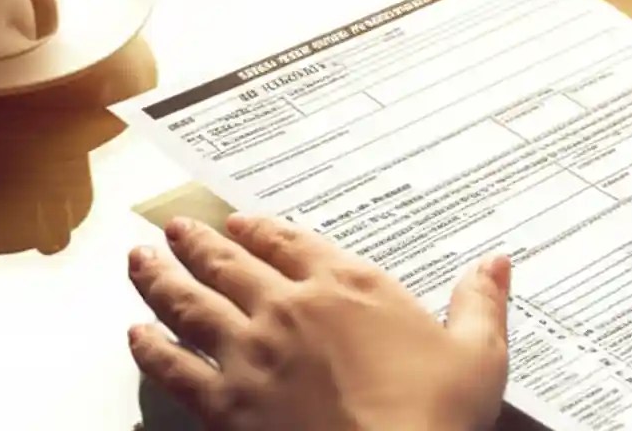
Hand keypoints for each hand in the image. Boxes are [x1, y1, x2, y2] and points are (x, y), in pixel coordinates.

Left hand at [127, 215, 510, 430]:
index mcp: (348, 288)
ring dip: (160, 278)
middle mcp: (290, 309)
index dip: (260, 228)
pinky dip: (148, 348)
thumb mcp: (479, 356)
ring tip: (139, 261)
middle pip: (230, 263)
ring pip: (189, 303)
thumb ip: (481, 304)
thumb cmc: (436, 419)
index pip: (292, 242)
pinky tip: (134, 336)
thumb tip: (496, 263)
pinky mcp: (224, 403)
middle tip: (175, 229)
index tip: (238, 221)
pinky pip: (172, 366)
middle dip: (198, 242)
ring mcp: (250, 354)